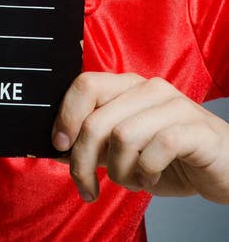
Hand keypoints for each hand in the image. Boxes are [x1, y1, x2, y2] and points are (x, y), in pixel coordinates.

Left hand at [52, 72, 228, 203]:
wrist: (226, 168)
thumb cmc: (174, 157)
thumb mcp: (128, 150)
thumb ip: (97, 143)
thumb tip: (59, 147)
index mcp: (130, 86)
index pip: (86, 85)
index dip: (66, 116)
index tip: (59, 146)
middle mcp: (150, 88)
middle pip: (97, 119)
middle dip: (83, 160)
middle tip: (87, 187)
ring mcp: (174, 106)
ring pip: (123, 136)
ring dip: (119, 171)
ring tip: (131, 181)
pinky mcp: (195, 129)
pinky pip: (156, 149)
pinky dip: (147, 173)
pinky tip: (151, 179)